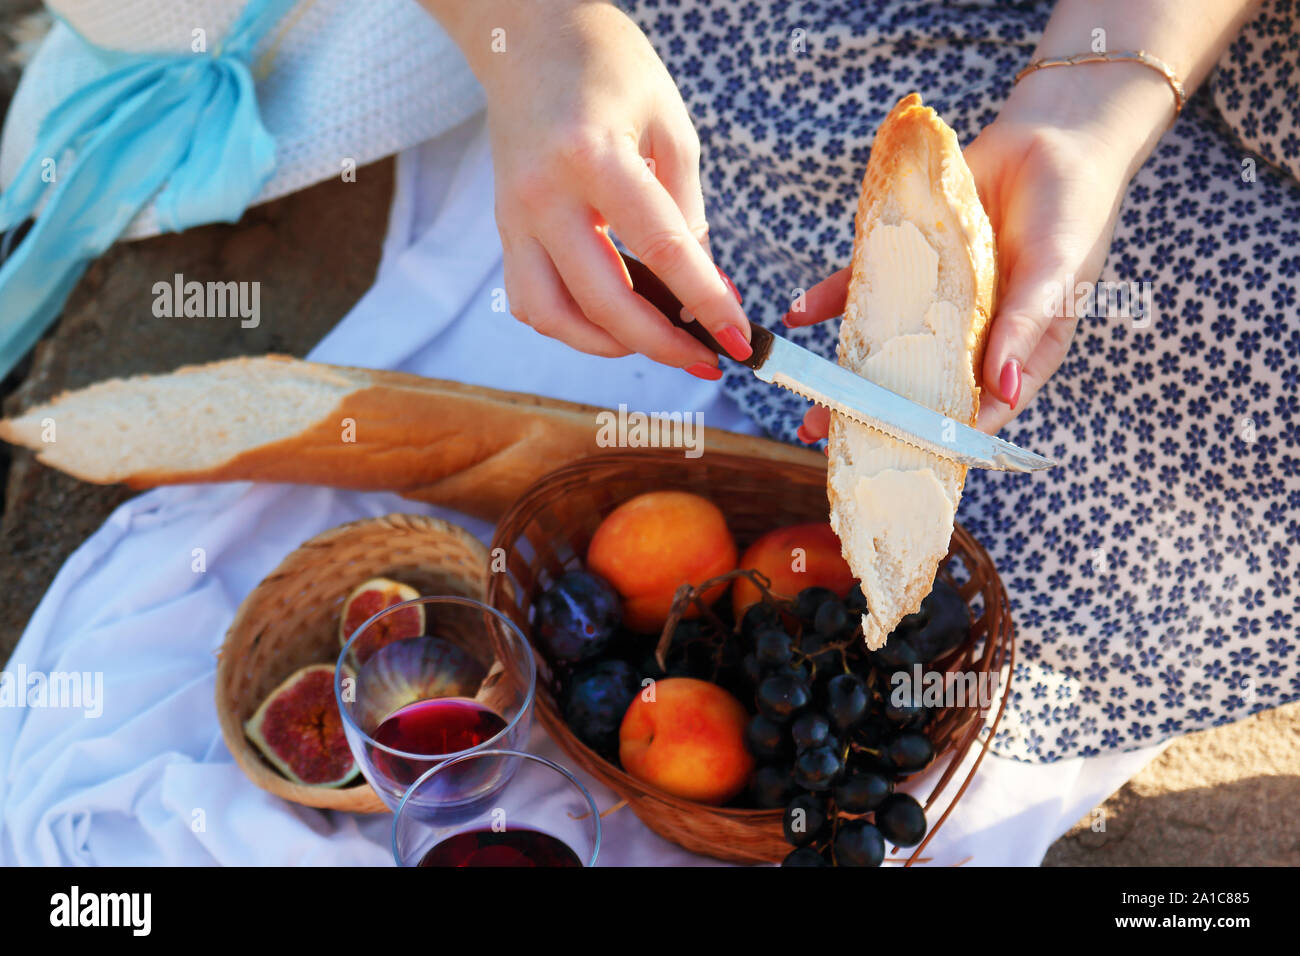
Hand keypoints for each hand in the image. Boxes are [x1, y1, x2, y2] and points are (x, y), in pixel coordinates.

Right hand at [433, 0, 750, 373]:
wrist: (526, 35)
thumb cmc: (609, 67)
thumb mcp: (669, 123)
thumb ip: (686, 207)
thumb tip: (704, 286)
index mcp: (594, 156)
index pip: (660, 248)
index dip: (704, 301)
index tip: (738, 338)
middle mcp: (543, 194)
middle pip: (603, 299)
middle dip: (662, 342)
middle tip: (706, 359)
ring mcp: (513, 217)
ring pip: (554, 316)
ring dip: (609, 344)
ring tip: (657, 341)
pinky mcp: (503, 229)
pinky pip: (531, 302)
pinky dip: (570, 325)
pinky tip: (610, 321)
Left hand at [791, 65, 1168, 440]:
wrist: (1053, 134)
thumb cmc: (1073, 211)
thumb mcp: (1057, 273)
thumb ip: (1025, 328)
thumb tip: (1001, 392)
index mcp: (1016, 351)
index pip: (978, 409)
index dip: (941, 438)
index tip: (900, 458)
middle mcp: (970, 334)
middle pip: (919, 386)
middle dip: (875, 414)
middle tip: (829, 438)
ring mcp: (934, 299)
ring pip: (884, 344)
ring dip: (844, 371)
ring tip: (804, 402)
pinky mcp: (908, 258)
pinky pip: (863, 284)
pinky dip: (830, 299)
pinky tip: (799, 314)